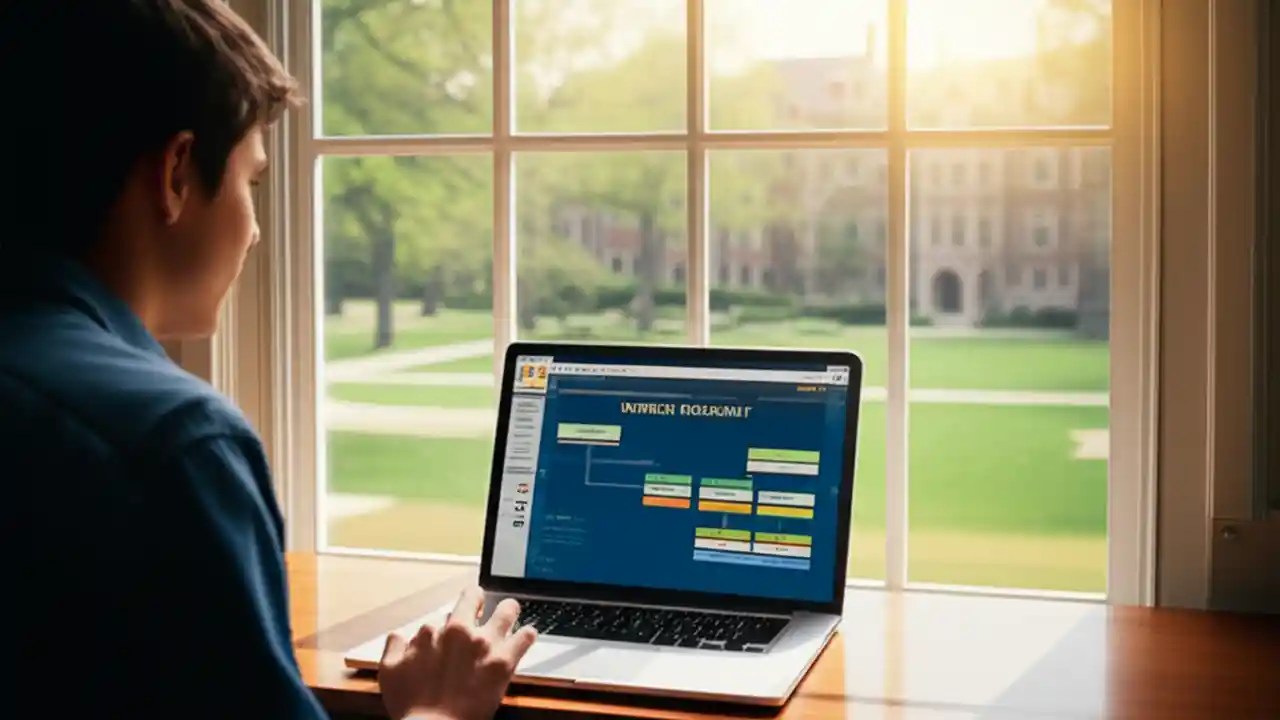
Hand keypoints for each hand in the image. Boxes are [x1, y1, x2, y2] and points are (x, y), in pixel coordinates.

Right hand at [379, 587, 536, 719]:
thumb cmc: (412, 706)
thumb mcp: (389, 673)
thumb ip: (394, 648)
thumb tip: (400, 636)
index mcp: (433, 632)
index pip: (442, 617)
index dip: (445, 626)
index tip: (448, 630)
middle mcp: (460, 631)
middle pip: (474, 597)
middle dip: (476, 599)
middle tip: (478, 606)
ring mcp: (485, 644)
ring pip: (506, 610)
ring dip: (507, 610)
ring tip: (508, 612)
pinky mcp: (504, 661)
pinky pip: (525, 637)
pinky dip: (526, 636)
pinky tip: (525, 638)